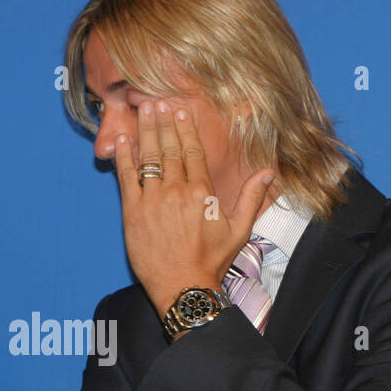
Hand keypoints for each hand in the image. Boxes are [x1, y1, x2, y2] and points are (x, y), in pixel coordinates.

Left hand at [114, 99, 274, 315]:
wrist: (184, 288)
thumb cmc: (211, 262)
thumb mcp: (239, 230)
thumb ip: (251, 197)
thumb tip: (269, 171)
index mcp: (202, 192)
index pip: (192, 152)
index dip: (185, 129)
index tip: (180, 111)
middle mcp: (177, 191)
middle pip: (169, 149)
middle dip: (163, 122)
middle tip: (156, 102)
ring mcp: (153, 201)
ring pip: (148, 158)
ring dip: (145, 131)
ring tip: (142, 111)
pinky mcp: (133, 213)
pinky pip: (126, 178)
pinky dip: (123, 157)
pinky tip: (121, 140)